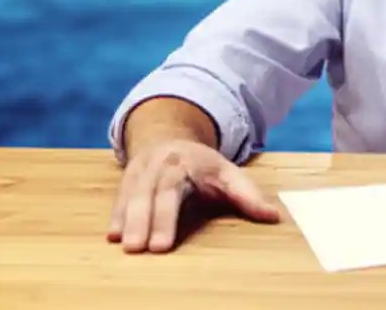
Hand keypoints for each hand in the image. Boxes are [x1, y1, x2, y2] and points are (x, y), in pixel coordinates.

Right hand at [107, 138, 280, 252]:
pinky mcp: (126, 178)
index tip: (163, 246)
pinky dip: (116, 215)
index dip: (167, 218)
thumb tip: (273, 216)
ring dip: (126, 221)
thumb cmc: (202, 164)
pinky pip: (119, 197)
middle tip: (141, 249)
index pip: (174, 191)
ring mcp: (141, 170)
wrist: (168, 137)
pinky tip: (112, 236)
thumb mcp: (228, 173)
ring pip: (130, 195)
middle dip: (144, 222)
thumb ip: (247, 195)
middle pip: (149, 194)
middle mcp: (159, 164)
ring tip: (125, 246)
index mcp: (185, 163)